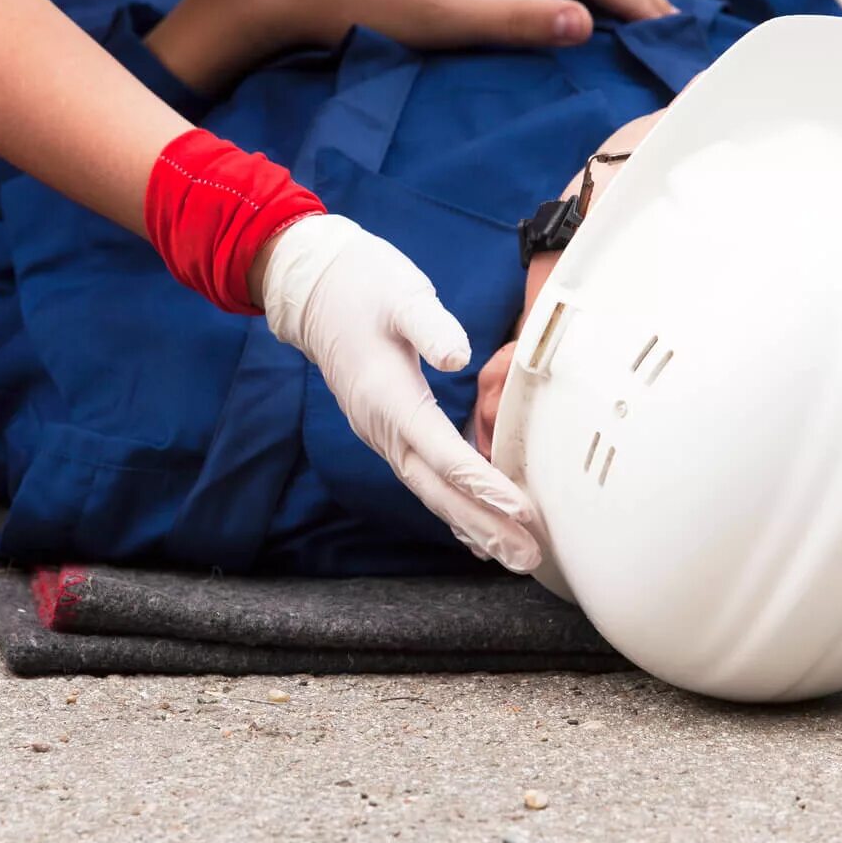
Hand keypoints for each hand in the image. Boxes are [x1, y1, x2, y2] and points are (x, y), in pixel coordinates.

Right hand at [254, 215, 541, 571]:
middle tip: (527, 557)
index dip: (482, 484)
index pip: (441, 452)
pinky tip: (476, 534)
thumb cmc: (364, 286)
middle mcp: (382, 427)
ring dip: (473, 527)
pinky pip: (424, 480)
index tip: (520, 509)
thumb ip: (430, 325)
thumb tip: (458, 355)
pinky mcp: (389, 430)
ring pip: (431, 492)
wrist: (314, 288)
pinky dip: (452, 509)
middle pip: (437, 490)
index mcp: (388, 397)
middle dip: (484, 526)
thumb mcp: (401, 294)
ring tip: (514, 557)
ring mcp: (383, 434)